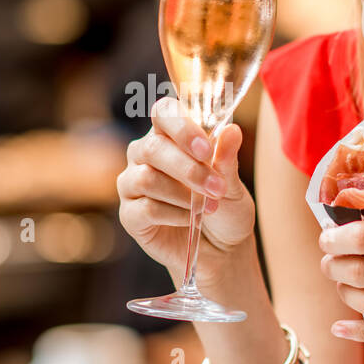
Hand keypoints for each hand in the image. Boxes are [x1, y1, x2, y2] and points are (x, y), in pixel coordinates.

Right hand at [117, 98, 256, 286]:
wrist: (222, 250)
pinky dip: (174, 214)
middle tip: (217, 187)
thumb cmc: (225, 208)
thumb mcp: (233, 183)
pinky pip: (145, 208)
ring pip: (147, 179)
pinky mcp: (130, 215)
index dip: (181, 127)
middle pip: (153, 148)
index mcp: (170, 135)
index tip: (206, 149)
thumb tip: (232, 131)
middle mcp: (145, 154)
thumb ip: (227, 158)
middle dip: (188, 169)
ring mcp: (132, 184)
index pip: (163, 112)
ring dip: (183, 194)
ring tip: (209, 207)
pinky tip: (191, 221)